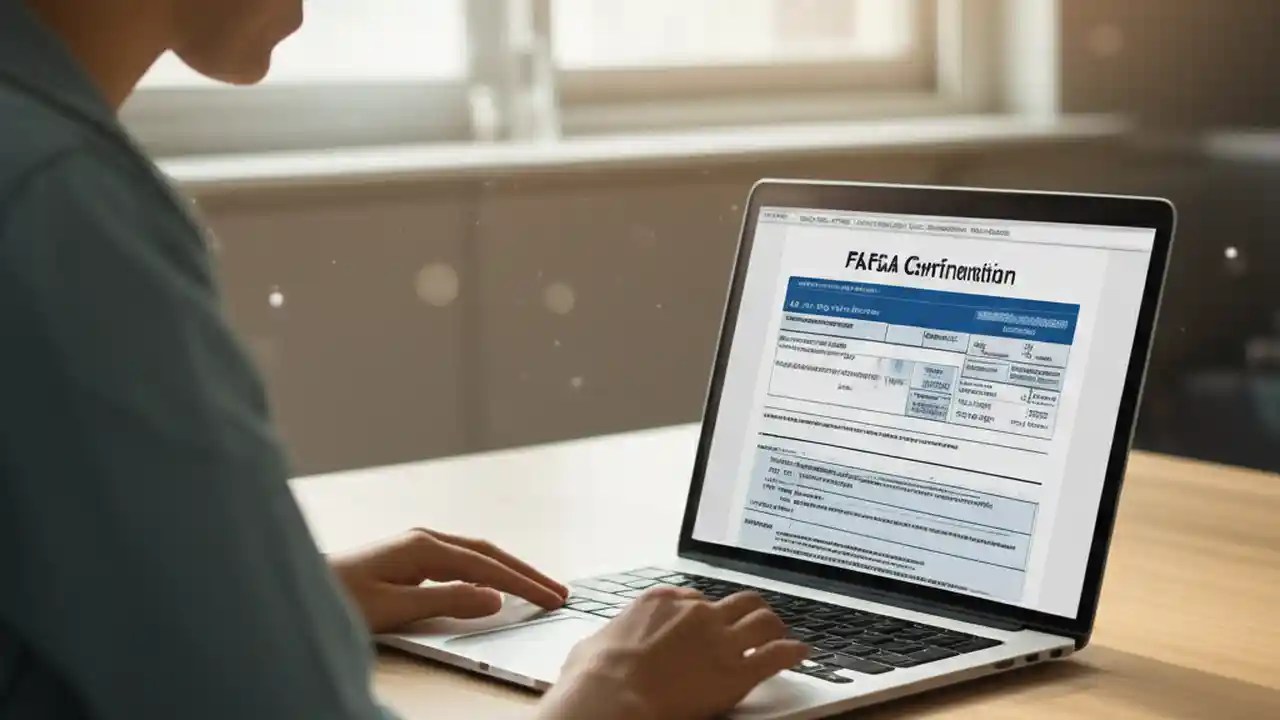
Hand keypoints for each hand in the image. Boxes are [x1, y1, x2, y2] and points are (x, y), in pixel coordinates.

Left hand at [329, 528, 568, 632]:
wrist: (298, 591)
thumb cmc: (339, 599)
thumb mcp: (394, 607)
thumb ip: (447, 601)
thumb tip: (495, 598)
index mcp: (423, 546)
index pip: (487, 565)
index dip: (523, 583)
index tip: (551, 598)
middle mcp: (424, 539)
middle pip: (489, 553)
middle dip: (526, 573)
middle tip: (559, 593)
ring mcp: (417, 546)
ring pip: (477, 556)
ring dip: (509, 572)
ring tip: (538, 588)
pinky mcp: (410, 558)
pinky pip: (461, 563)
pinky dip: (487, 574)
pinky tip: (495, 587)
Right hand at [537, 587, 807, 719]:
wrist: (612, 697)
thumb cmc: (595, 677)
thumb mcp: (592, 645)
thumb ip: (607, 640)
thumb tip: (597, 647)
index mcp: (661, 602)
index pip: (694, 600)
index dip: (703, 614)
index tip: (707, 625)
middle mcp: (696, 613)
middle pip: (736, 602)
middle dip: (747, 610)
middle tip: (752, 622)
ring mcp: (719, 640)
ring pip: (763, 620)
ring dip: (774, 627)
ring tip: (781, 634)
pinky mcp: (737, 671)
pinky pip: (778, 655)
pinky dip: (793, 652)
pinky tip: (801, 653)